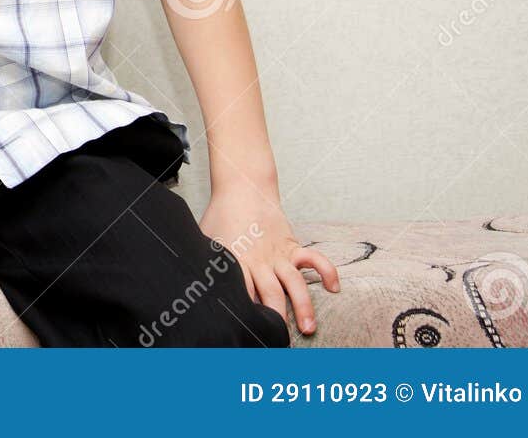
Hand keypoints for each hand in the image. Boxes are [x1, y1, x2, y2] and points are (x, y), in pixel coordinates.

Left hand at [200, 188, 340, 336]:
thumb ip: (205, 264)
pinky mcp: (292, 245)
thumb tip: (193, 287)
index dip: (245, 314)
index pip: (241, 293)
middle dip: (276, 318)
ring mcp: (278, 254)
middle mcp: (259, 260)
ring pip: (294, 282)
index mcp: (235, 261)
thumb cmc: (220, 218)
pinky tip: (334, 288)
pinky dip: (326, 271)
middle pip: (270, 293)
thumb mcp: (206, 242)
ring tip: (308, 328)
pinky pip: (314, 258)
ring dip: (303, 305)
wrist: (242, 187)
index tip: (247, 333)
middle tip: (279, 340)